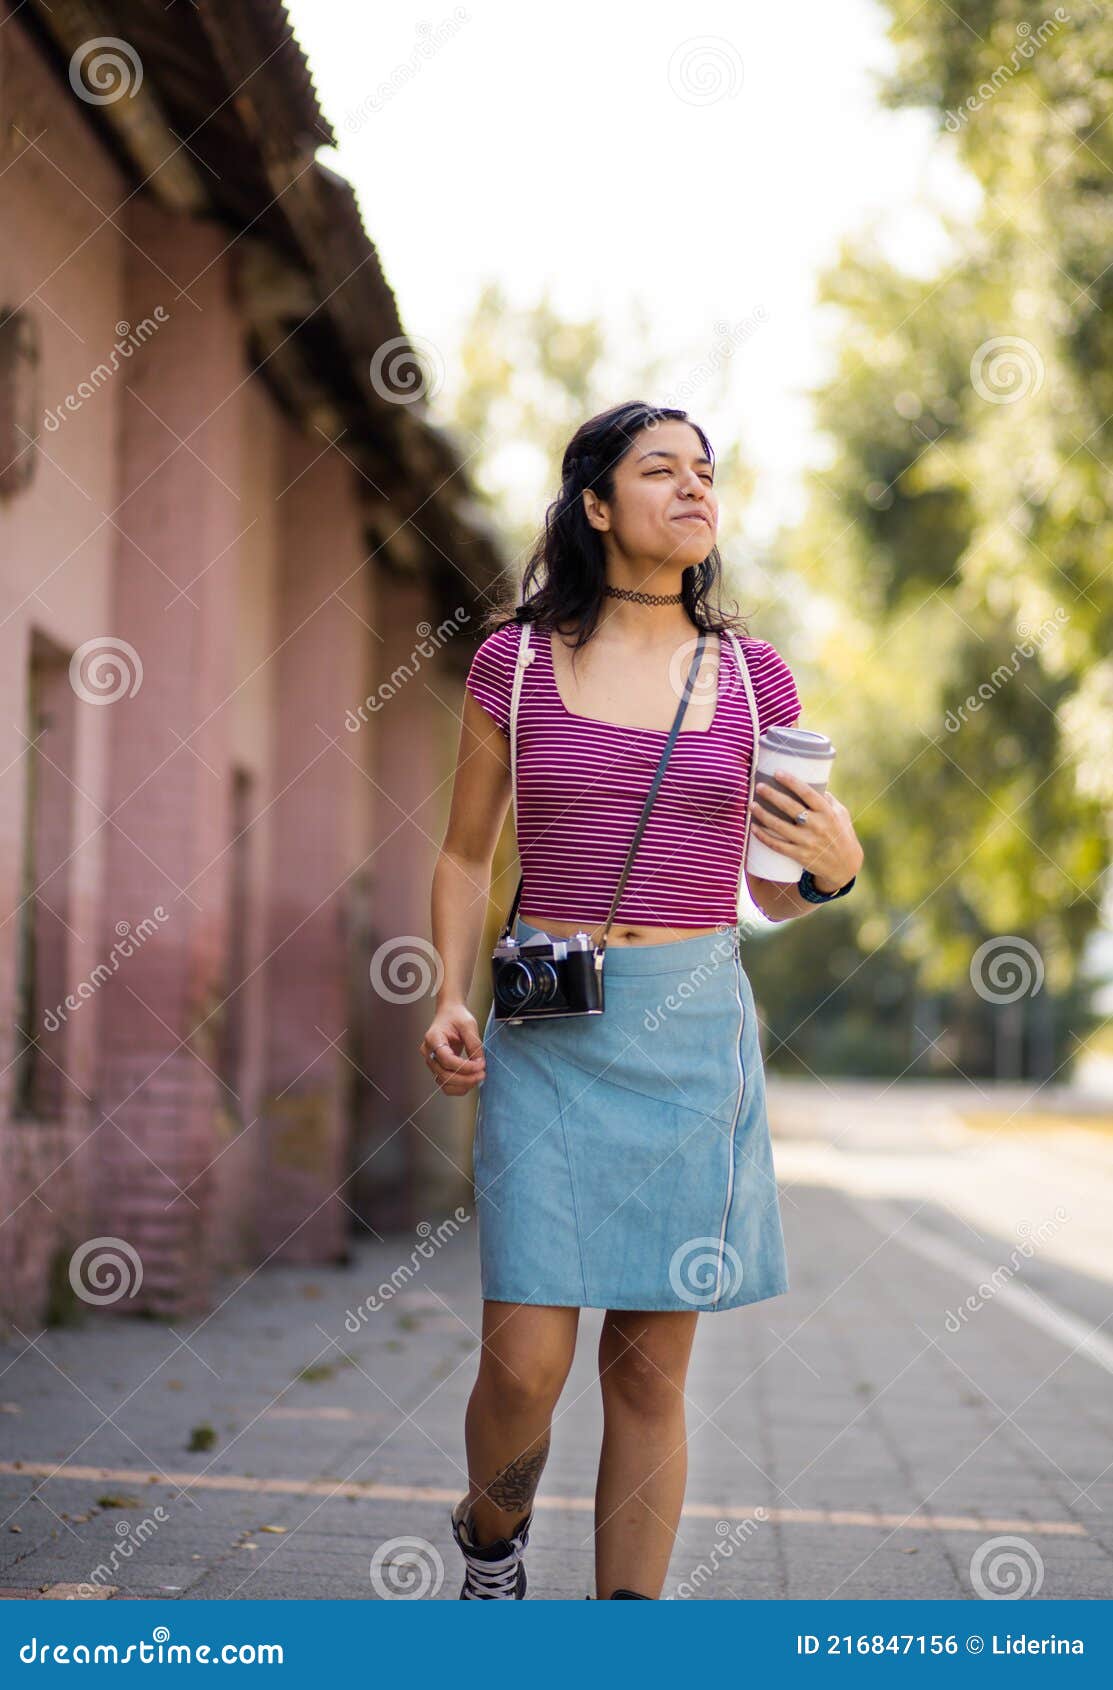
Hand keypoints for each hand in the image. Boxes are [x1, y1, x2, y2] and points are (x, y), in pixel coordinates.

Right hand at [419, 1003, 485, 1095]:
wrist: (449, 1013)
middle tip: (482, 1074)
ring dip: (462, 1085)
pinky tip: (471, 1080)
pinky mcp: (437, 1067)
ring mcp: (431, 1061)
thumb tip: (480, 1063)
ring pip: (443, 1082)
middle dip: (466, 1078)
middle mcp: (428, 1052)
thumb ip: (474, 1044)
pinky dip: (458, 1086)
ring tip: (478, 1078)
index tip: (480, 1065)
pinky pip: (445, 1083)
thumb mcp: (468, 1025)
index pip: (446, 1059)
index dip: (464, 1066)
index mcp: (433, 1038)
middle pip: (444, 1074)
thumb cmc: (456, 1016)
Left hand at [750, 769, 862, 893]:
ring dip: (762, 814)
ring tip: (751, 805)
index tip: (777, 772)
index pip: (807, 793)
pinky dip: (763, 837)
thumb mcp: (841, 814)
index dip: (791, 781)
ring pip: (779, 826)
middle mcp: (817, 826)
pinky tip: (753, 828)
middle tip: (759, 786)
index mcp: (827, 812)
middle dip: (772, 795)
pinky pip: (777, 845)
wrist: (845, 866)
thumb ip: (827, 799)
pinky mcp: (799, 855)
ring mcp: (807, 841)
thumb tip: (813, 782)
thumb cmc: (842, 835)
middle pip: (789, 807)